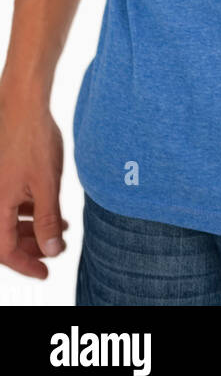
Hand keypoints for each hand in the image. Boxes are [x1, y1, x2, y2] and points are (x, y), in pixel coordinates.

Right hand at [0, 92, 68, 278]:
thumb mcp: (46, 184)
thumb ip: (48, 219)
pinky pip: (10, 201)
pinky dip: (28, 210)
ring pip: (9, 218)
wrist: (23, 103)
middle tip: (54, 253)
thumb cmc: (33, 139)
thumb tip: (52, 250)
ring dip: (32, 228)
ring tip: (59, 231)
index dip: (26, 264)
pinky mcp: (3, 173)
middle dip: (31, 247)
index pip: (5, 250)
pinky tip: (49, 208)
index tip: (45, 272)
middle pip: (5, 236)